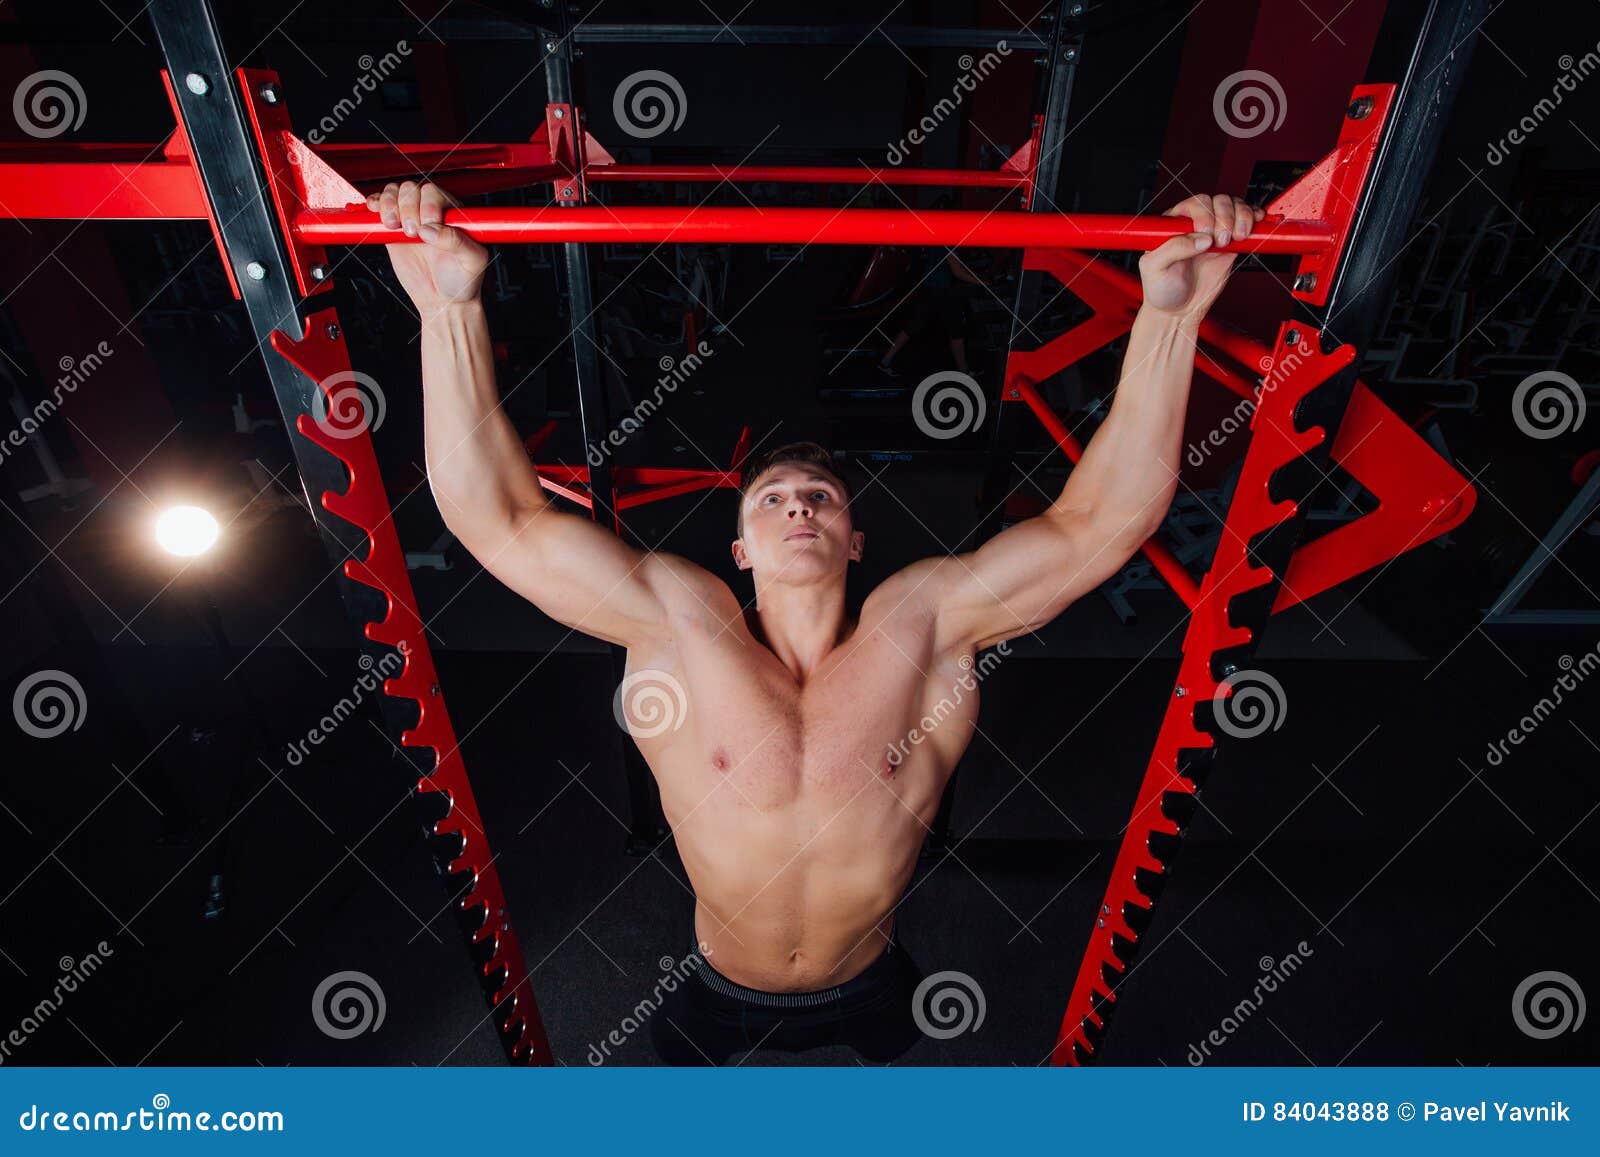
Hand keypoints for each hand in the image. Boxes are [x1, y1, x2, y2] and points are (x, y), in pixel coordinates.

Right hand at [368, 180, 488, 312]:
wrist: (442, 299)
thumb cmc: (462, 279)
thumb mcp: (471, 261)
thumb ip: (457, 242)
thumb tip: (430, 229)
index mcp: (453, 213)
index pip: (435, 193)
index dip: (427, 205)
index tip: (427, 226)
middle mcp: (432, 211)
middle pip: (412, 189)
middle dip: (407, 208)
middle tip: (412, 233)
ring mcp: (411, 217)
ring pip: (395, 192)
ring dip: (389, 204)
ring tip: (394, 226)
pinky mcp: (393, 228)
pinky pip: (380, 205)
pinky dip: (375, 204)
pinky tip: (376, 213)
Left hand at [1138, 193, 1262, 323]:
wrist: (1178, 310)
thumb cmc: (1161, 289)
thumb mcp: (1155, 268)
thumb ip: (1173, 248)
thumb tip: (1200, 238)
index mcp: (1173, 225)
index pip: (1193, 204)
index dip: (1204, 214)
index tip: (1206, 234)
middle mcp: (1195, 224)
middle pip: (1217, 202)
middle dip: (1224, 218)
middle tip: (1220, 241)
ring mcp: (1214, 231)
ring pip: (1234, 207)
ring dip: (1241, 217)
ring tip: (1236, 237)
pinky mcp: (1230, 243)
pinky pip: (1246, 221)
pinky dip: (1254, 218)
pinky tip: (1254, 225)